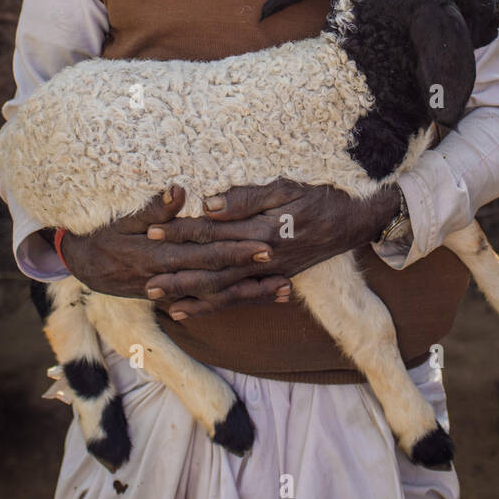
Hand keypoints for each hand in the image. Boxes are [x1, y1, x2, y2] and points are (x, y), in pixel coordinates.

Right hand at [59, 185, 290, 306]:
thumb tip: (179, 190)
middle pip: (218, 277)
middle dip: (252, 273)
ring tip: (286, 290)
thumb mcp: (122, 218)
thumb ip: (153, 208)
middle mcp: (169, 278)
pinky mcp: (174, 297)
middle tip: (284, 265)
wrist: (81, 264)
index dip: (235, 250)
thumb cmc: (102, 235)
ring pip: (218, 296)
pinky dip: (235, 301)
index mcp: (159, 256)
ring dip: (252, 294)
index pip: (205, 253)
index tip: (264, 245)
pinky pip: (209, 303)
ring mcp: (173, 291)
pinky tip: (259, 299)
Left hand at [143, 178, 401, 319]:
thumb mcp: (285, 188)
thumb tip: (209, 206)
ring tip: (158, 298)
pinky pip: (238, 298)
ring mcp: (268, 273)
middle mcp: (262, 258)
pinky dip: (211, 306)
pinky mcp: (273, 280)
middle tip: (143, 276)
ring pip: (222, 289)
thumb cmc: (320, 199)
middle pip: (212, 267)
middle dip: (177, 272)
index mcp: (261, 231)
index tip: (152, 232)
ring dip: (189, 294)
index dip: (182, 232)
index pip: (213, 232)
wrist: (354, 224)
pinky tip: (188, 310)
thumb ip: (247, 199)